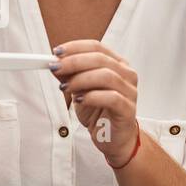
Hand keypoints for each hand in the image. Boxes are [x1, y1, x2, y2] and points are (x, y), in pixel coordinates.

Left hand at [50, 39, 139, 165]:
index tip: (57, 52)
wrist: (112, 138)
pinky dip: (92, 96)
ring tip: (66, 87)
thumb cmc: (99, 112)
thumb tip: (55, 63)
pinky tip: (79, 100)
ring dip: (81, 79)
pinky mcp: (128, 109)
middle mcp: (127, 74)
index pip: (97, 47)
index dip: (75, 47)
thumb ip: (70, 75)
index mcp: (117, 64)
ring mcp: (130, 91)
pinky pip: (111, 98)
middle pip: (100, 59)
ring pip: (106, 76)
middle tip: (56, 67)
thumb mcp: (79, 90)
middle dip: (74, 62)